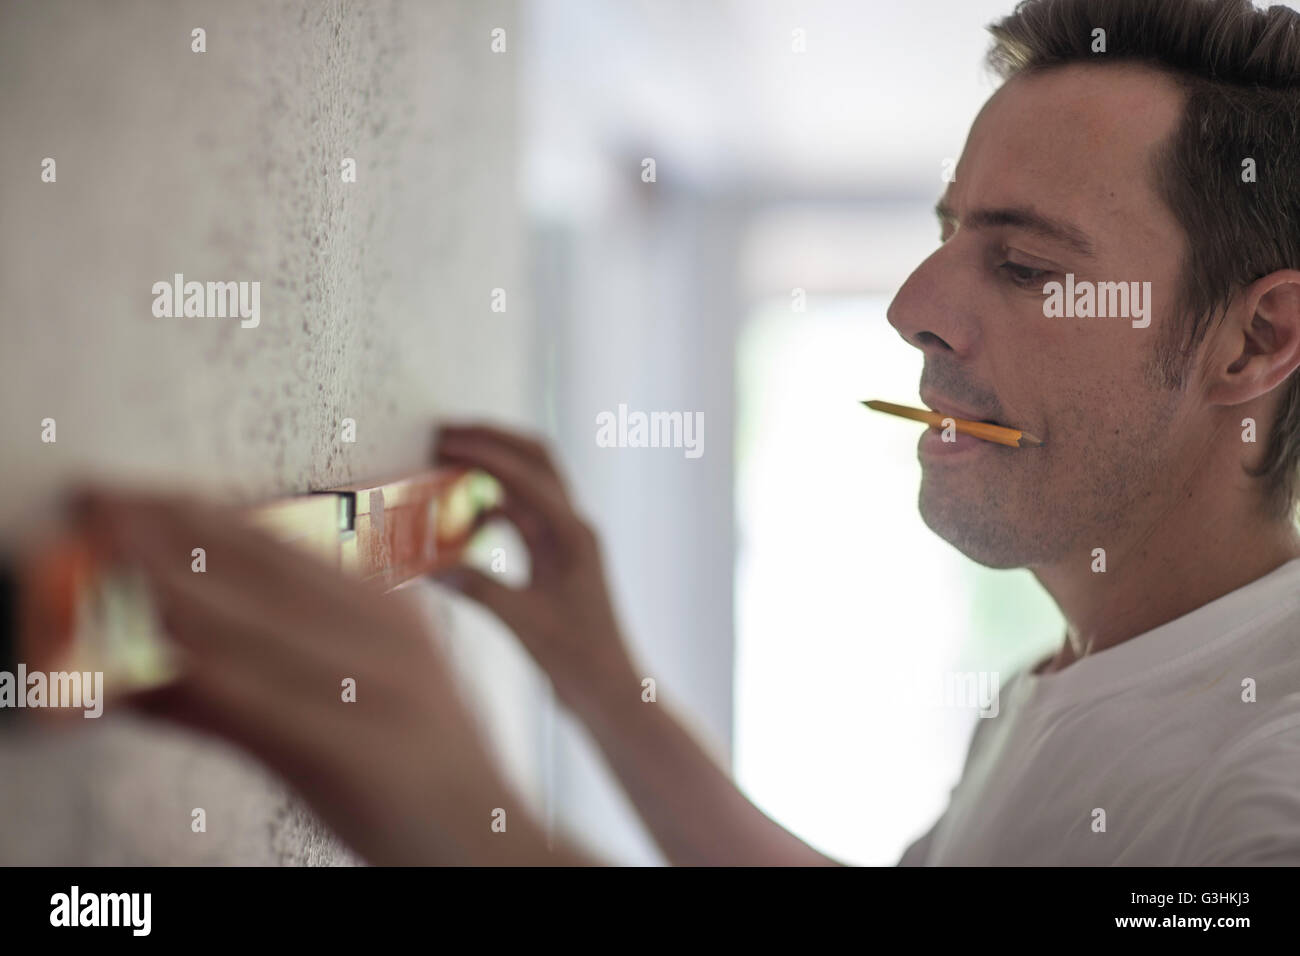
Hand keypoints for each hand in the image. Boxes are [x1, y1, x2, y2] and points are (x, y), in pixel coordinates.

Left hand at [75, 490, 536, 864]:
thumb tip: (152, 678)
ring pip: (258, 624)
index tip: (136, 491)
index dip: (200, 512)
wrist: (487, 845)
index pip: (283, 546)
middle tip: (100, 498)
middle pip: (264, 566)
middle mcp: (385, 637)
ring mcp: (375, 690)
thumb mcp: (353, 702)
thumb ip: (251, 686)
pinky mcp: (359, 752)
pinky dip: (204, 680)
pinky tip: (155, 664)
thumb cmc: (414, 770)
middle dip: (173, 528)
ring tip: (109, 552)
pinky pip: (267, 707)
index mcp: (388, 612)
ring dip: (173, 584)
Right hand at [433, 423, 639, 716]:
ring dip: (490, 471)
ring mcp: (566, 542)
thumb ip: (477, 589)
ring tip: (446, 464)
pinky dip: (490, 511)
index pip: (525, 477)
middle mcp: (574, 529)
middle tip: (445, 433)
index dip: (482, 453)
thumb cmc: (578, 659)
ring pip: (527, 487)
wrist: (608, 691)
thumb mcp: (522, 622)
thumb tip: (430, 565)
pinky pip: (520, 520)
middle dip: (493, 441)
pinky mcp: (555, 560)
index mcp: (574, 534)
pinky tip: (462, 525)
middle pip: (536, 461)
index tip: (442, 440)